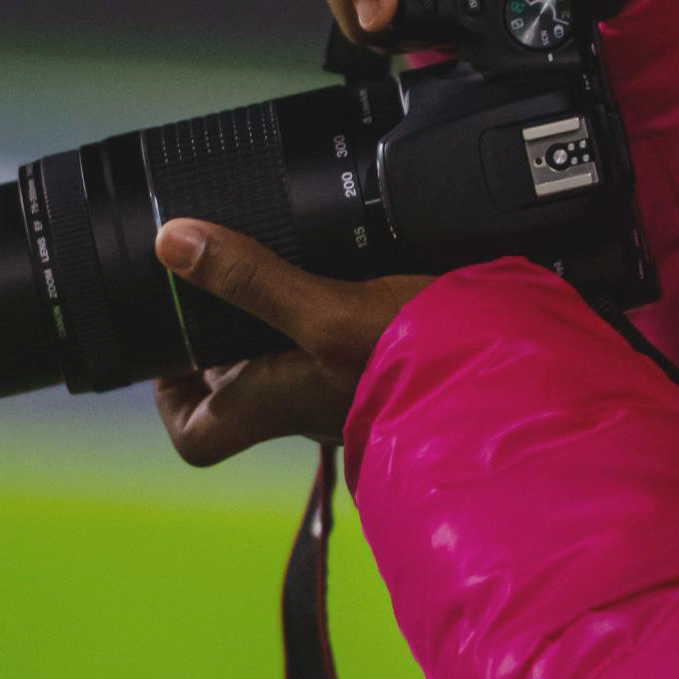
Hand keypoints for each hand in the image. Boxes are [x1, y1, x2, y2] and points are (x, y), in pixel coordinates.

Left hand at [150, 218, 436, 465]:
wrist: (508, 384)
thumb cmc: (418, 367)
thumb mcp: (328, 309)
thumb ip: (253, 278)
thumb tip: (174, 244)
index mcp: (273, 402)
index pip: (197, 434)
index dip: (172, 396)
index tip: (170, 342)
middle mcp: (305, 406)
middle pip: (240, 386)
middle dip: (228, 332)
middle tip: (226, 270)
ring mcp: (349, 392)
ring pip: (290, 360)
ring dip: (282, 313)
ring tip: (285, 255)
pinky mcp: (391, 368)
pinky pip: (340, 345)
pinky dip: (334, 305)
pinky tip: (353, 265)